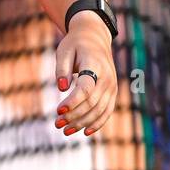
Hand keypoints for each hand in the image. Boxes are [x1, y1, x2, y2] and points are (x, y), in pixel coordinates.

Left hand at [54, 11, 116, 137]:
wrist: (95, 37)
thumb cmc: (75, 44)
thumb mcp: (64, 50)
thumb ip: (62, 68)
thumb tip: (62, 88)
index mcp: (95, 64)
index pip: (86, 88)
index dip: (73, 101)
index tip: (58, 110)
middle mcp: (107, 77)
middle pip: (92, 102)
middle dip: (74, 116)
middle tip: (56, 124)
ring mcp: (112, 86)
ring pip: (99, 110)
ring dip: (82, 122)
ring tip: (65, 131)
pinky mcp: (112, 92)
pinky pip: (107, 111)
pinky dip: (98, 123)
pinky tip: (85, 132)